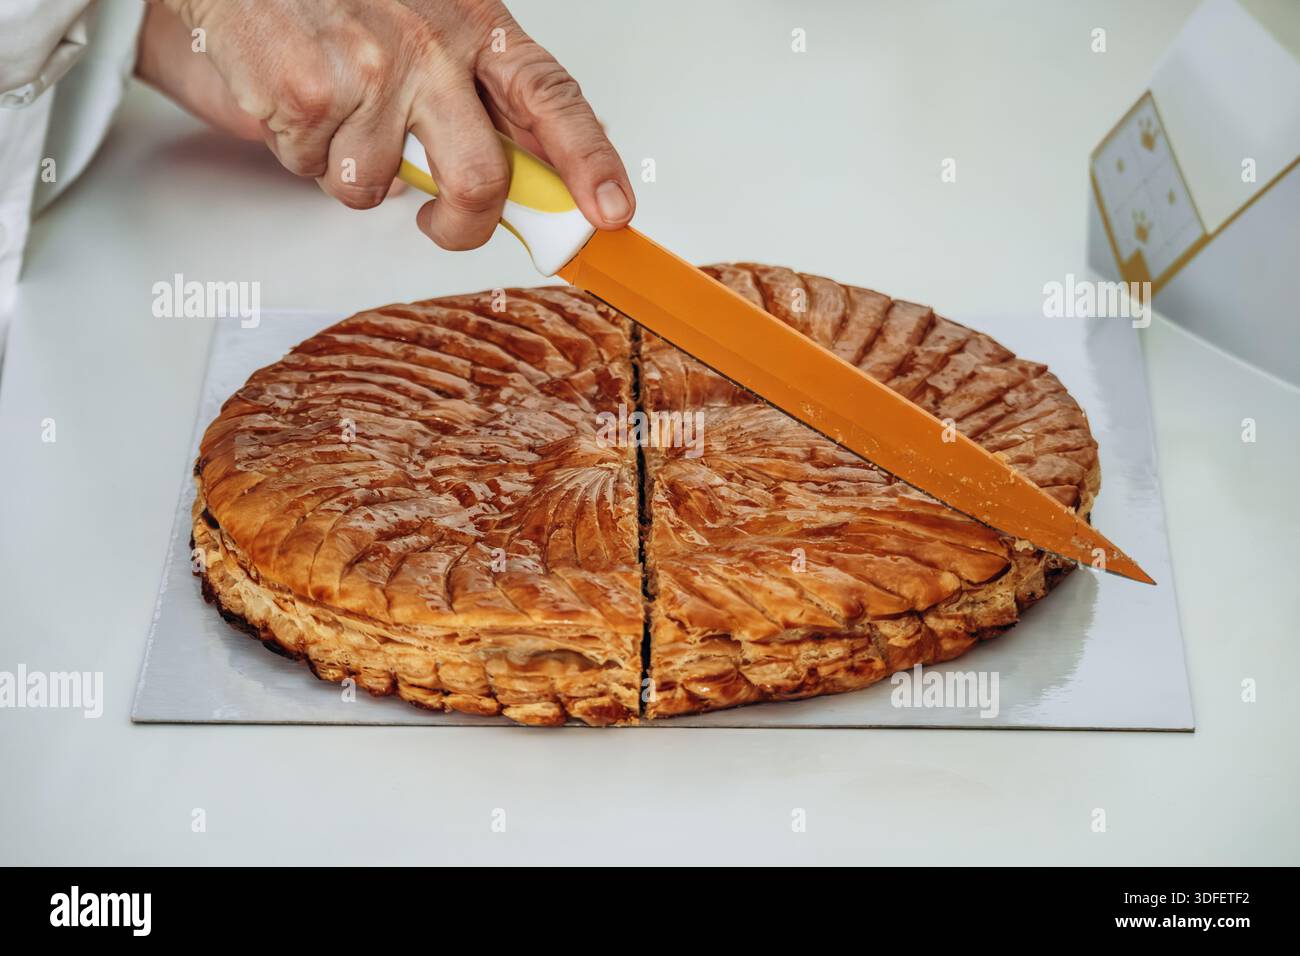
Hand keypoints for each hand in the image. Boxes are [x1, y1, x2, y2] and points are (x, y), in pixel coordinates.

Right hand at [136, 0, 635, 251]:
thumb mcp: (432, 23)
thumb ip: (480, 96)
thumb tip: (526, 182)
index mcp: (476, 26)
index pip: (552, 100)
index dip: (590, 162)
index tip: (612, 212)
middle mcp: (432, 46)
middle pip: (480, 180)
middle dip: (464, 224)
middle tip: (443, 221)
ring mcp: (370, 71)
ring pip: (380, 188)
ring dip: (353, 171)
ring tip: (338, 112)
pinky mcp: (309, 95)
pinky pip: (319, 174)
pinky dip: (305, 153)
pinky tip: (301, 101)